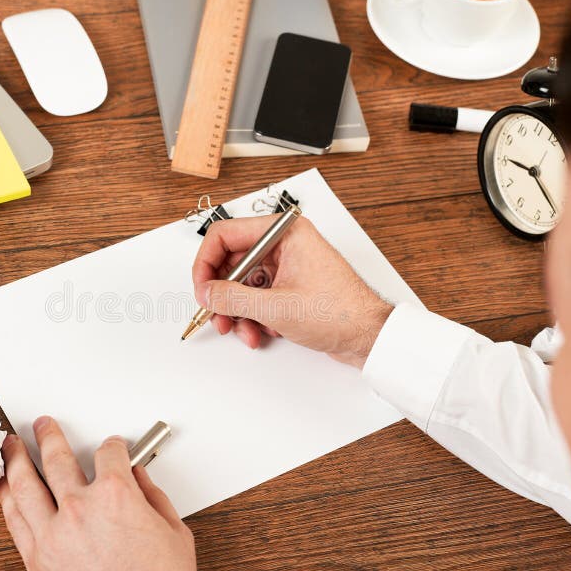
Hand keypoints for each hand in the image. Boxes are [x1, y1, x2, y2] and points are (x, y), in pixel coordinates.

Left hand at [0, 417, 197, 570]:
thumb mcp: (174, 531)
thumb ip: (154, 497)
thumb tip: (139, 480)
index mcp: (117, 495)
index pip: (108, 453)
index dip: (113, 446)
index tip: (112, 448)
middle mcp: (81, 508)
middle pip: (57, 458)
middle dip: (50, 436)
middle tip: (44, 426)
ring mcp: (55, 534)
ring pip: (25, 484)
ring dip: (16, 458)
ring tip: (11, 445)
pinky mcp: (37, 560)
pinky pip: (15, 520)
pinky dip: (7, 498)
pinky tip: (5, 486)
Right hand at [192, 215, 392, 367]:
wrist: (369, 337)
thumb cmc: (341, 312)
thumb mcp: (276, 307)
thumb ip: (233, 298)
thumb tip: (207, 293)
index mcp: (284, 232)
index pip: (225, 235)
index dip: (206, 263)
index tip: (202, 289)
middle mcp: (284, 244)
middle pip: (231, 262)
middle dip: (223, 295)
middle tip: (217, 316)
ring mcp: (287, 265)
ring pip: (242, 283)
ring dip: (238, 311)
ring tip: (244, 331)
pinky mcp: (290, 285)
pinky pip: (257, 296)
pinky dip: (254, 316)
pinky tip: (264, 331)